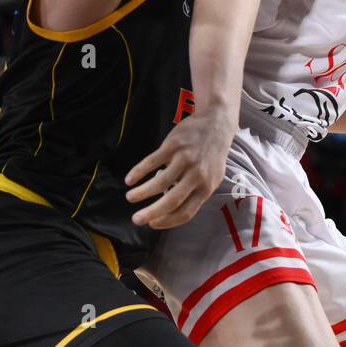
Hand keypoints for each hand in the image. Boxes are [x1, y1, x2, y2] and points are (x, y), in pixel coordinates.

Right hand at [124, 109, 233, 228]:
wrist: (216, 122)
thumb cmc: (211, 155)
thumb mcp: (212, 177)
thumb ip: (195, 193)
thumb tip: (173, 210)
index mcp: (206, 187)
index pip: (186, 212)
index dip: (168, 221)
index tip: (153, 224)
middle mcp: (197, 175)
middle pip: (172, 200)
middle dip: (151, 213)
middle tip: (136, 220)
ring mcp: (184, 159)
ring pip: (160, 182)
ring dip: (142, 192)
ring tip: (130, 198)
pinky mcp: (173, 145)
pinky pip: (153, 161)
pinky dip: (139, 171)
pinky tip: (129, 179)